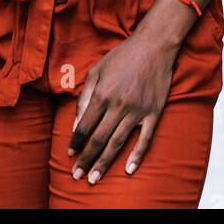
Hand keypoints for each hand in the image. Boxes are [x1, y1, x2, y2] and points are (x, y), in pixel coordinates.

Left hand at [67, 29, 178, 184]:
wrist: (153, 45)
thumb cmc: (123, 56)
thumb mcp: (97, 70)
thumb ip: (84, 97)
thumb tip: (76, 124)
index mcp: (102, 94)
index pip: (84, 126)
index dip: (75, 143)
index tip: (70, 154)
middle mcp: (118, 105)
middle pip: (98, 139)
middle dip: (86, 159)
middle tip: (77, 176)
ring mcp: (137, 110)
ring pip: (118, 143)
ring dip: (105, 162)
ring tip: (94, 178)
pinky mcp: (153, 112)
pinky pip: (145, 139)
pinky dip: (137, 156)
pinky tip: (129, 170)